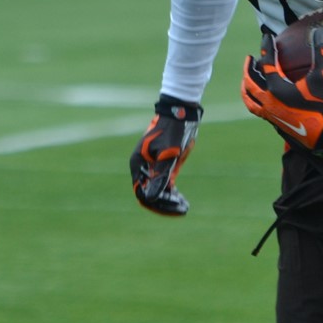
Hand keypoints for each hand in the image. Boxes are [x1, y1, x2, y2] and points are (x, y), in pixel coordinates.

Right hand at [130, 94, 200, 214]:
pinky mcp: (162, 165)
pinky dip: (171, 193)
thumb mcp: (169, 154)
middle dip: (165, 204)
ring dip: (169, 201)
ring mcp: (152, 167)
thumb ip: (161, 176)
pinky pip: (163, 185)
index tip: (174, 205)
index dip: (158, 203)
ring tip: (184, 206)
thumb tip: (153, 198)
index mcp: (138, 164)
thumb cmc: (173, 131)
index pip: (143, 193)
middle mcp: (142, 168)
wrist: (181, 113)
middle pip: (149, 194)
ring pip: (156, 192)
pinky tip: (182, 199)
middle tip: (183, 209)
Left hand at [240, 27, 322, 157]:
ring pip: (250, 99)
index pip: (267, 63)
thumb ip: (321, 52)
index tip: (267, 37)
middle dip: (249, 69)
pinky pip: (258, 110)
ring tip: (246, 80)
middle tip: (250, 58)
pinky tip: (261, 99)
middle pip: (251, 82)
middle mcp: (269, 102)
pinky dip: (254, 101)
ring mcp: (270, 115)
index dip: (267, 48)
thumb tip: (319, 31)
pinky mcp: (275, 124)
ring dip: (246, 87)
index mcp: (277, 89)